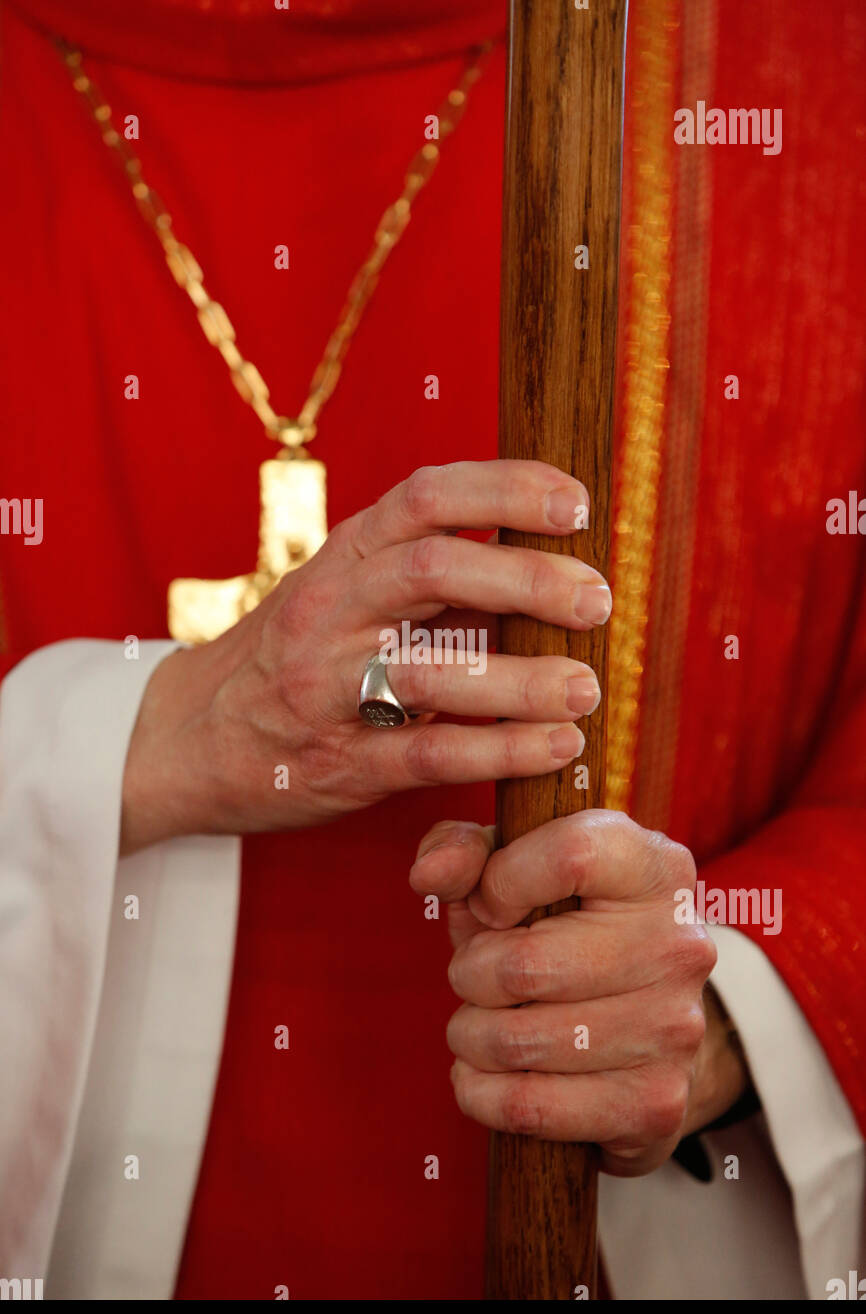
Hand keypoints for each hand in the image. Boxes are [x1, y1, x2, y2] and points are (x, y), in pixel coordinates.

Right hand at [120, 459, 609, 853]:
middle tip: (597, 601)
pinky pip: (426, 754)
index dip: (506, 488)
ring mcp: (326, 688)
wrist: (187, 739)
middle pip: (432, 568)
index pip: (426, 495)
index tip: (576, 504)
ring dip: (520, 678)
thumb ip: (429, 579)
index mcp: (343, 557)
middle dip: (526, 577)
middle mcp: (330, 610)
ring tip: (585, 688)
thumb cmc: (293, 660)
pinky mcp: (337, 763)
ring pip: (429, 670)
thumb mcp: (344, 595)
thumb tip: (549, 561)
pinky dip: (499, 749)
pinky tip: (554, 747)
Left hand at [410, 811, 747, 1175]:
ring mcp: (674, 1028)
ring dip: (472, 1037)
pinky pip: (528, 1107)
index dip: (500, 883)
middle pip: (525, 965)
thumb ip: (462, 852)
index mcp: (653, 867)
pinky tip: (488, 1074)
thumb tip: (429, 875)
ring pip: (517, 1042)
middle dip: (469, 975)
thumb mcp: (513, 870)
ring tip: (482, 1024)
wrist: (644, 1022)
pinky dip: (482, 1094)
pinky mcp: (655, 1103)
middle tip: (475, 977)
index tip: (489, 907)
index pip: (571, 856)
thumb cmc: (563, 929)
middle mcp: (679, 944)